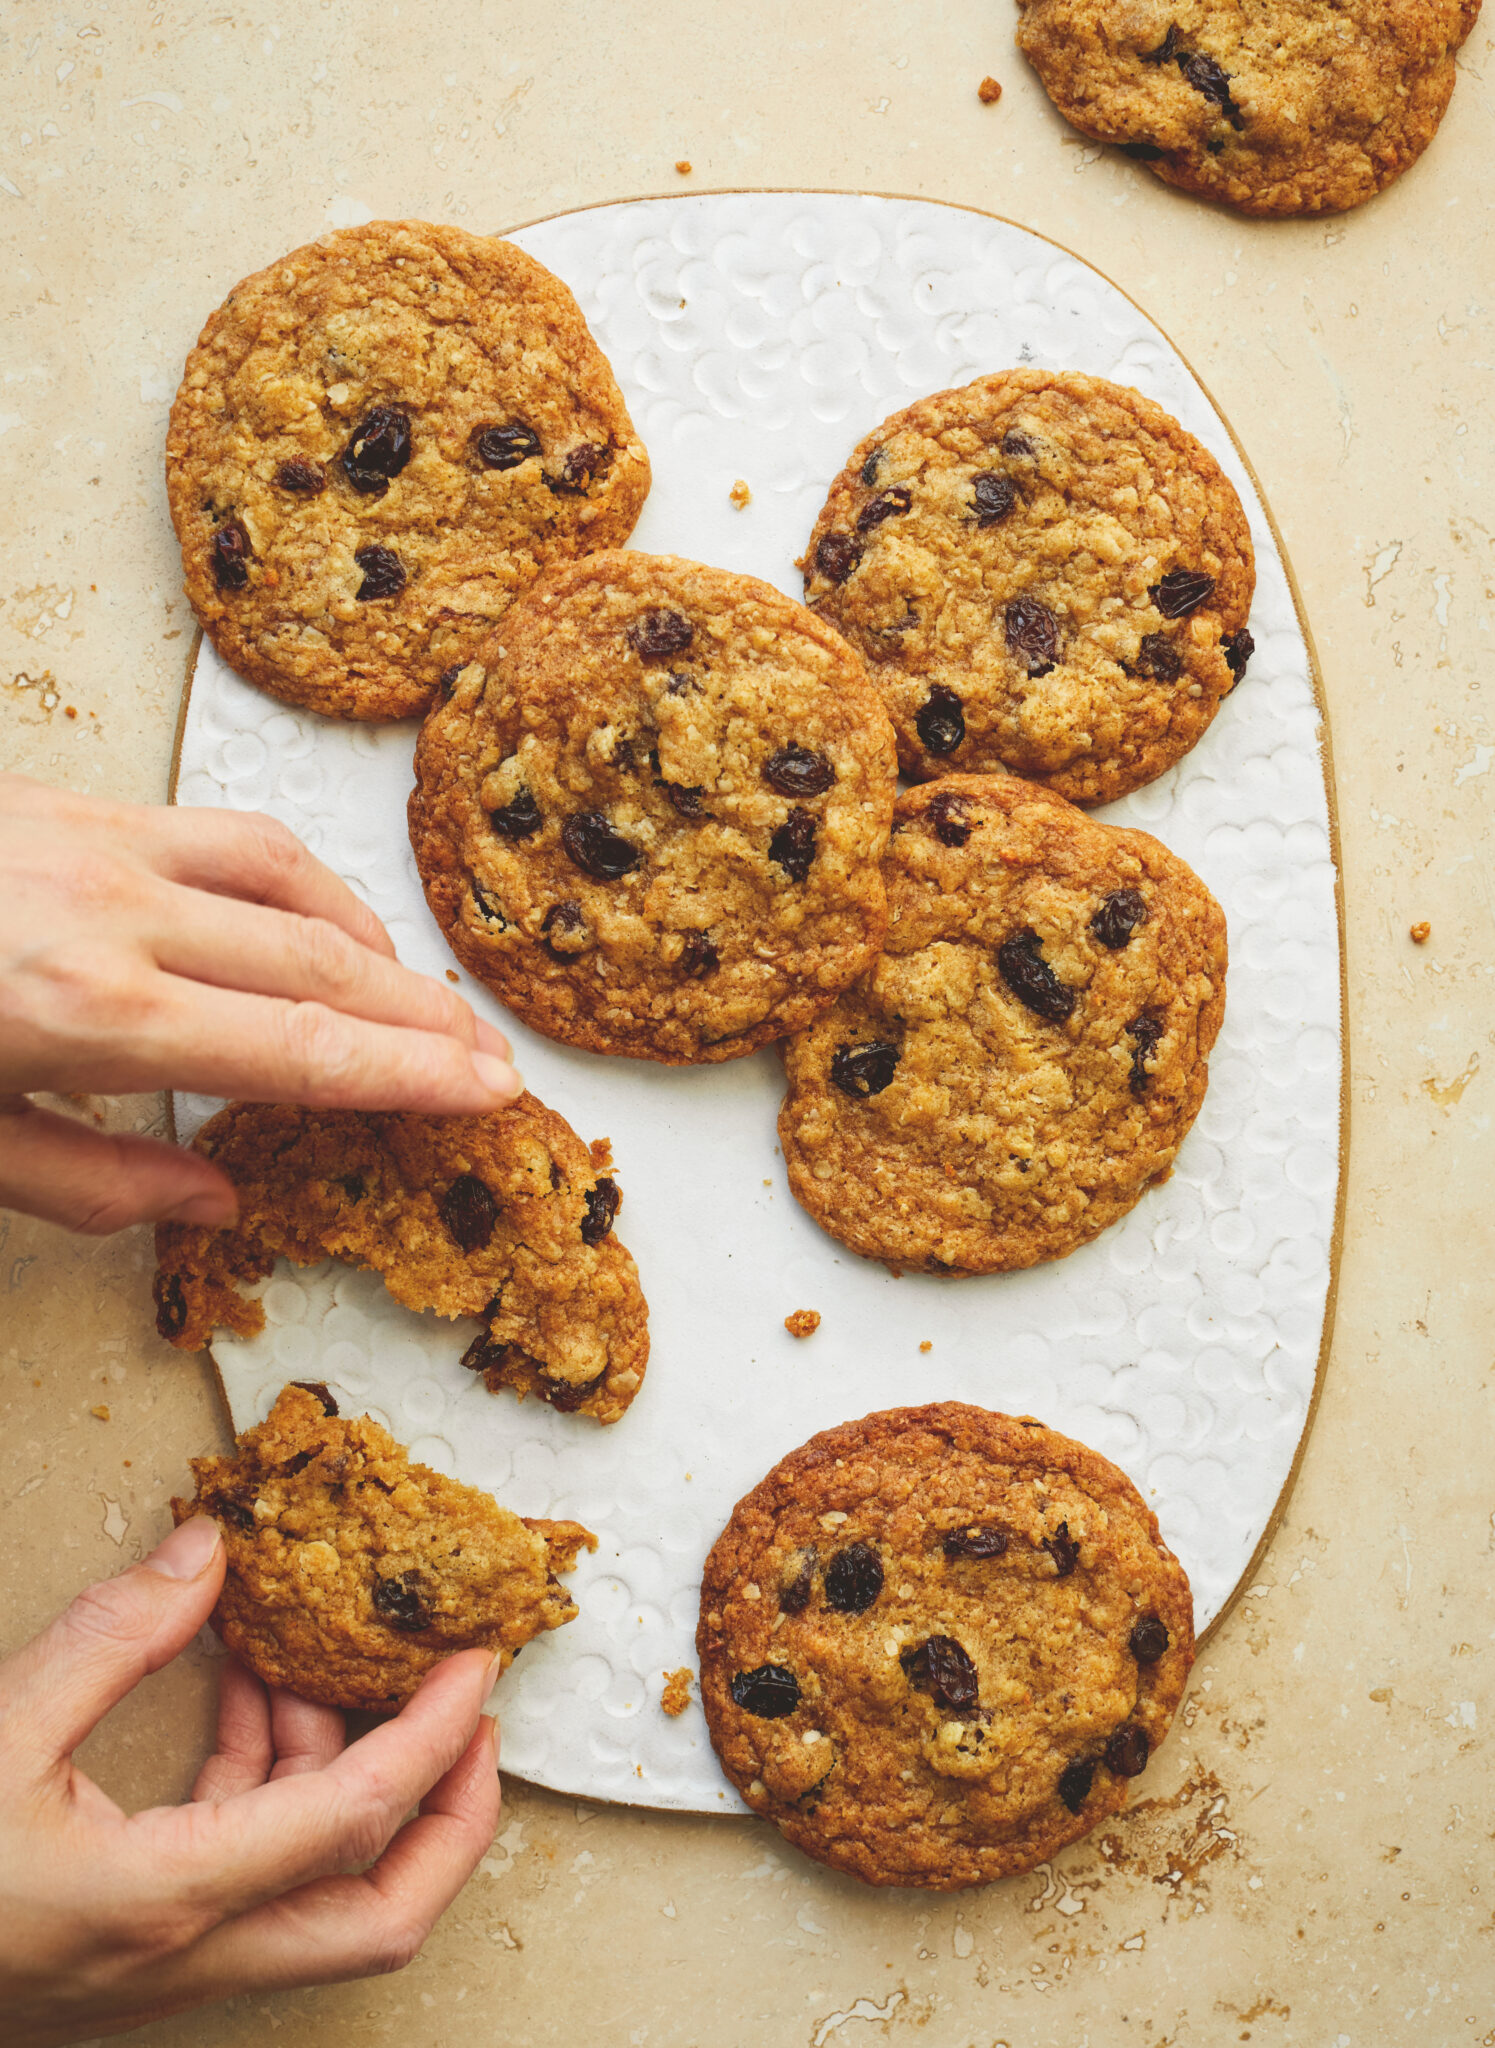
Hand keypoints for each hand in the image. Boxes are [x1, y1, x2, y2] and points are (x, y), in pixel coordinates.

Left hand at [0, 773, 520, 1232]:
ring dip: (373, 941)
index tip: (482, 1091)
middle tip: (490, 1056)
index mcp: (89, 1014)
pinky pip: (228, 831)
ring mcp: (102, 843)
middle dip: (424, 1018)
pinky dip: (298, 878)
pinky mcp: (80, 802)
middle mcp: (115, 915)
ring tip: (416, 996)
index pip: (303, 1048)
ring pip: (291, 879)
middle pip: (323, 963)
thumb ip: (90, 1185)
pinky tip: (316, 911)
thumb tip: (208, 1201)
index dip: (411, 1074)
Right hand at [0, 1516, 502, 2045]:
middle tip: (469, 1715)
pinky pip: (248, 1873)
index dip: (434, 1738)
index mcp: (164, 1900)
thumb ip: (109, 1634)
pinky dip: (273, 1787)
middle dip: (454, 1816)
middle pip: (381, 1915)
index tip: (476, 1667)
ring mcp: (165, 1964)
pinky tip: (249, 1702)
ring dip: (346, 1778)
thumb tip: (206, 1550)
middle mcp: (187, 1951)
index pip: (355, 1821)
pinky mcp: (139, 1949)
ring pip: (317, 1894)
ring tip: (319, 1665)